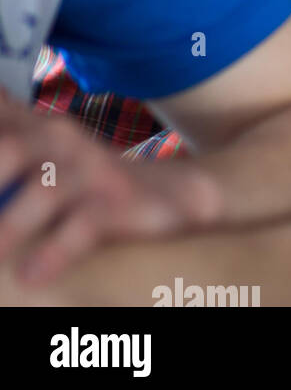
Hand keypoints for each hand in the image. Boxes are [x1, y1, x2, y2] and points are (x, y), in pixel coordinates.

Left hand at [0, 92, 221, 285]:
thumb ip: (10, 127)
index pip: (2, 114)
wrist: (174, 195)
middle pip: (14, 145)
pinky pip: (86, 225)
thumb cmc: (86, 182)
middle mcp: (62, 143)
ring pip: (48, 188)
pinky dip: (56, 250)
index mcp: (35, 130)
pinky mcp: (120, 204)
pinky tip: (31, 275)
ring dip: (10, 223)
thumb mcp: (43, 152)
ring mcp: (93, 172)